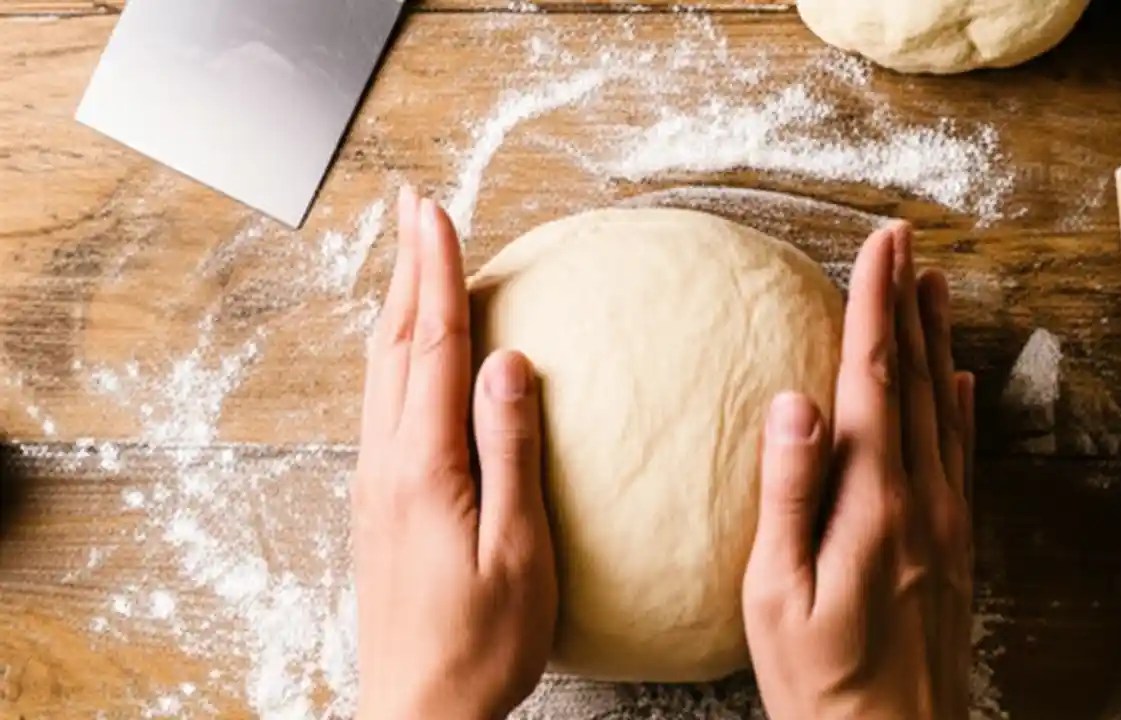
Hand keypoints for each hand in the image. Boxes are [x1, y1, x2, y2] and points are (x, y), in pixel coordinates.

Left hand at [353, 186, 556, 719]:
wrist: (420, 711)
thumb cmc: (482, 643)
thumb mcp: (519, 550)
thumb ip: (511, 452)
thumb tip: (511, 365)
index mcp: (426, 466)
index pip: (432, 345)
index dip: (436, 273)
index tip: (435, 213)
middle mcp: (389, 463)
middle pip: (393, 343)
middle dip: (405, 268)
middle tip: (411, 208)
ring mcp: (377, 482)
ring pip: (379, 371)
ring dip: (395, 306)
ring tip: (409, 260)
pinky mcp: (380, 502)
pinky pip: (383, 404)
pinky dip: (395, 354)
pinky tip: (407, 352)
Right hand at [743, 222, 974, 719]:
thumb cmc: (819, 678)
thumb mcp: (777, 592)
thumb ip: (790, 492)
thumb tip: (793, 402)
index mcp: (873, 501)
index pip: (873, 379)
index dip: (874, 306)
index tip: (879, 245)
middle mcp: (920, 499)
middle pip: (914, 379)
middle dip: (906, 302)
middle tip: (905, 238)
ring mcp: (943, 521)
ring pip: (941, 408)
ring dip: (935, 339)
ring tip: (932, 285)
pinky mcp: (951, 544)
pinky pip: (959, 454)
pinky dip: (957, 406)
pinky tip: (956, 381)